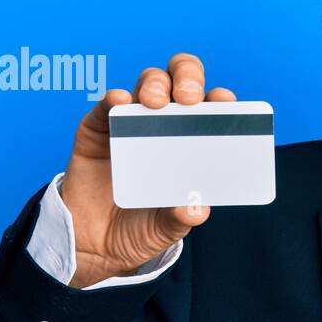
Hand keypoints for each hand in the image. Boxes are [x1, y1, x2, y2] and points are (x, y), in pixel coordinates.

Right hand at [59, 53, 236, 287]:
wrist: (96, 245)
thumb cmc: (141, 228)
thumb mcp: (166, 228)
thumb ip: (180, 218)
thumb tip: (197, 209)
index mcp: (193, 142)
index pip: (212, 109)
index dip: (220, 100)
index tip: (225, 102)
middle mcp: (166, 124)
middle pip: (181, 81)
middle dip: (188, 77)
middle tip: (189, 97)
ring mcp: (132, 123)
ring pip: (148, 84)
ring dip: (155, 84)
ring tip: (155, 102)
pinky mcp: (98, 128)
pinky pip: (106, 105)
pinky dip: (114, 98)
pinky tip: (120, 101)